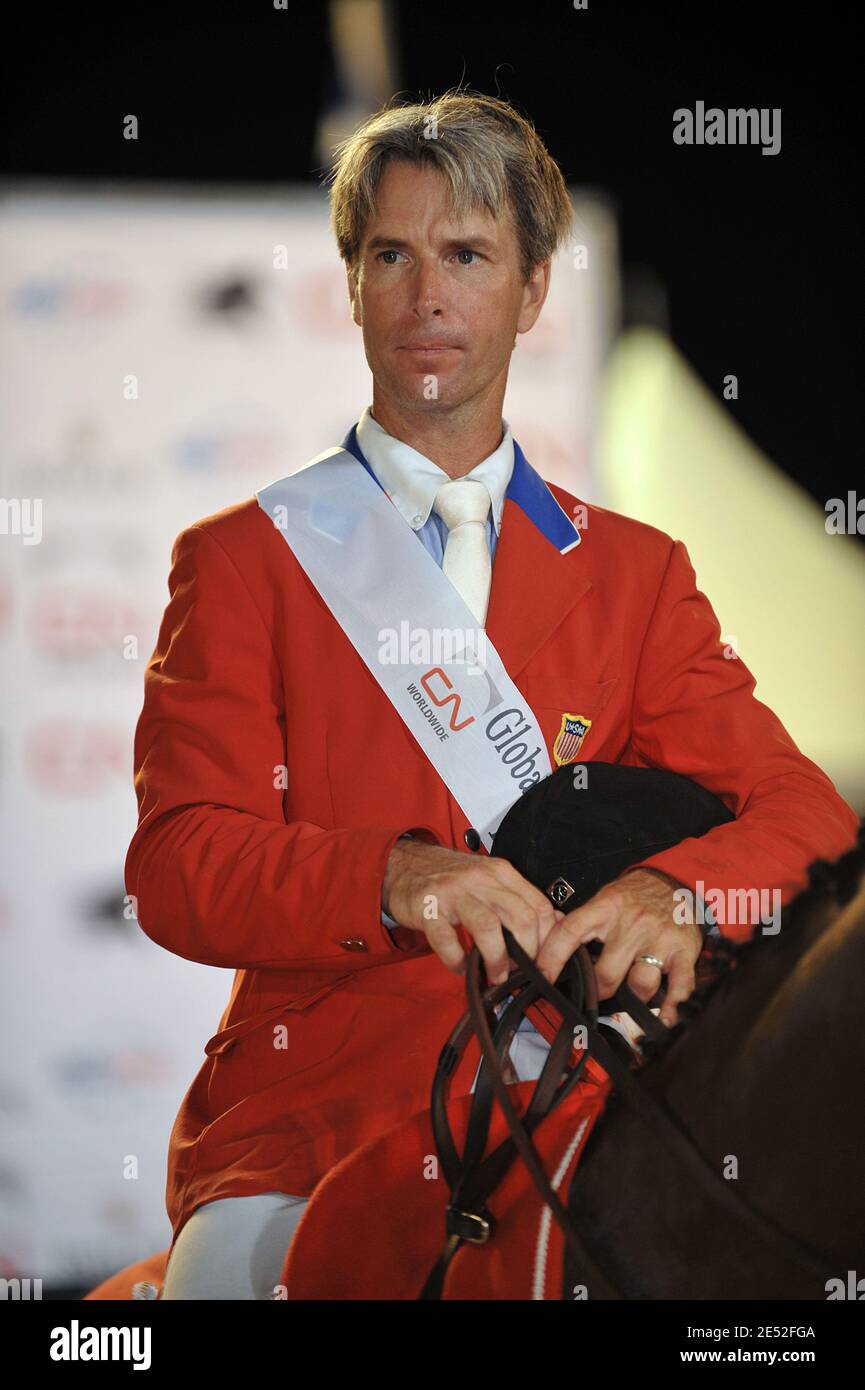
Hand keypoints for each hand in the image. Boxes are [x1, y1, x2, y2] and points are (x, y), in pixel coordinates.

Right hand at [382, 838, 562, 984]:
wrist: (403, 865)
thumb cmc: (450, 879)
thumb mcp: (488, 880)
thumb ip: (517, 899)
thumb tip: (554, 924)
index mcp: (500, 872)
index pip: (540, 905)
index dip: (547, 939)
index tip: (543, 960)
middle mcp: (480, 879)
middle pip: (520, 917)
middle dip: (526, 953)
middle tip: (520, 972)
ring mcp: (453, 893)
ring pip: (488, 927)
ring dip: (497, 960)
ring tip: (496, 976)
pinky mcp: (428, 910)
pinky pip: (448, 941)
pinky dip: (458, 961)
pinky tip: (462, 967)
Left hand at [534, 867, 702, 1027]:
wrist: (676, 881)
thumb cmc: (636, 895)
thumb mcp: (605, 898)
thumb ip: (582, 923)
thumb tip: (546, 944)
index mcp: (606, 908)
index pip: (570, 932)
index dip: (551, 957)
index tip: (542, 977)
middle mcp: (632, 924)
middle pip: (607, 974)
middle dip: (598, 992)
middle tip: (597, 995)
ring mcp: (659, 939)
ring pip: (640, 985)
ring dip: (633, 1000)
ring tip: (630, 999)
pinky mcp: (684, 952)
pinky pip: (680, 986)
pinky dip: (673, 1007)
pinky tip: (666, 1018)